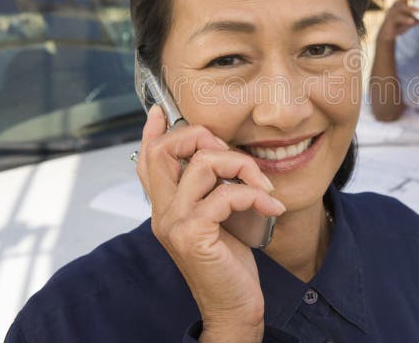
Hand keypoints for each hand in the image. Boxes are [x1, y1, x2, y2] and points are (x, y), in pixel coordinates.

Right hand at [136, 105, 285, 341]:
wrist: (234, 307)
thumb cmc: (229, 264)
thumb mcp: (217, 220)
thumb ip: (210, 191)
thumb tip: (217, 159)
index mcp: (166, 207)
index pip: (147, 161)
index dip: (152, 133)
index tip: (160, 111)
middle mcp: (162, 213)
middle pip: (166, 150)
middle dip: (203, 138)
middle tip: (234, 155)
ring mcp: (174, 223)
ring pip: (202, 164)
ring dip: (242, 166)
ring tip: (263, 185)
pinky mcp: (193, 234)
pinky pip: (225, 194)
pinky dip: (254, 193)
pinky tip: (270, 205)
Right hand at [377, 0, 418, 42]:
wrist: (387, 34)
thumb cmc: (400, 24)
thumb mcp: (412, 21)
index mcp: (402, 2)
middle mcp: (397, 5)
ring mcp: (393, 12)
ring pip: (402, 7)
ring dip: (411, 8)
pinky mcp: (391, 19)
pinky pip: (399, 18)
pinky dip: (405, 19)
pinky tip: (411, 21)